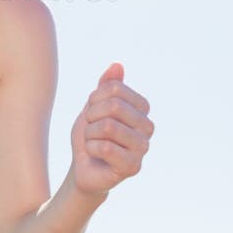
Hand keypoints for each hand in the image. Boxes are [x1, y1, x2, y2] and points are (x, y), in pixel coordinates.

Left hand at [69, 62, 154, 198]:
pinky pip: (104, 147)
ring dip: (90, 134)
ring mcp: (143, 147)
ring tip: (93, 141)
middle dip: (92, 116)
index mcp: (141, 108)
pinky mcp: (134, 166)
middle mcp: (148, 126)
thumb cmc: (91, 133)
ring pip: (107, 127)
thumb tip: (117, 65)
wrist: (84, 165)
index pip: (115, 88)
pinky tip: (95, 154)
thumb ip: (106, 86)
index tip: (92, 111)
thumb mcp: (94, 105)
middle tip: (91, 129)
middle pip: (113, 106)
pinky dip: (91, 148)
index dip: (95, 98)